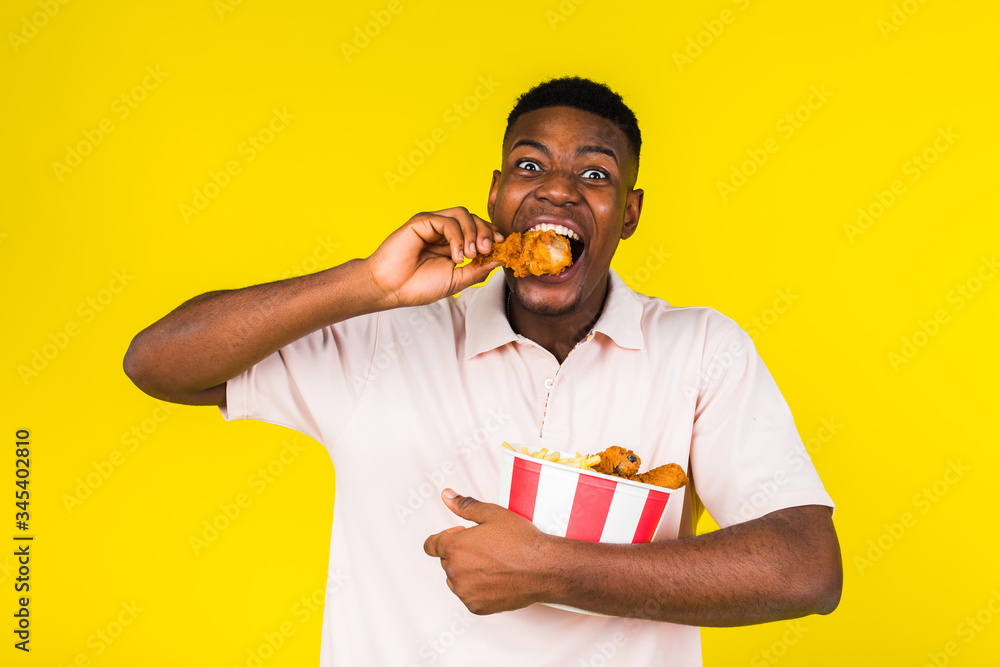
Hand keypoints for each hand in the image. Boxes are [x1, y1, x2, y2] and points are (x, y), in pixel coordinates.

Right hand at [364, 208, 502, 308]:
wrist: (390, 289)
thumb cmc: (417, 286)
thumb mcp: (456, 281)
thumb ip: (477, 270)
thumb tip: (500, 259)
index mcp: (452, 244)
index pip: (479, 230)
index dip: (493, 235)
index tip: (503, 247)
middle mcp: (443, 231)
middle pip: (474, 218)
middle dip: (486, 232)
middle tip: (488, 250)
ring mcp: (432, 224)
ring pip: (463, 214)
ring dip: (473, 233)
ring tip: (471, 255)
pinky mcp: (421, 221)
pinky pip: (447, 220)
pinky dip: (458, 237)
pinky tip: (456, 256)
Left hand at [423, 489, 552, 614]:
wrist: (543, 568)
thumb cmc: (521, 540)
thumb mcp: (492, 514)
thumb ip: (464, 506)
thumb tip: (447, 496)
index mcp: (454, 547)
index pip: (430, 546)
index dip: (444, 538)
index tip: (458, 537)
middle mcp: (454, 571)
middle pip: (446, 561)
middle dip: (460, 554)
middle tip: (486, 548)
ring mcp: (465, 591)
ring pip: (457, 580)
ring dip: (467, 573)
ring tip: (493, 564)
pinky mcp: (476, 606)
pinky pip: (469, 596)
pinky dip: (478, 590)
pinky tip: (496, 579)